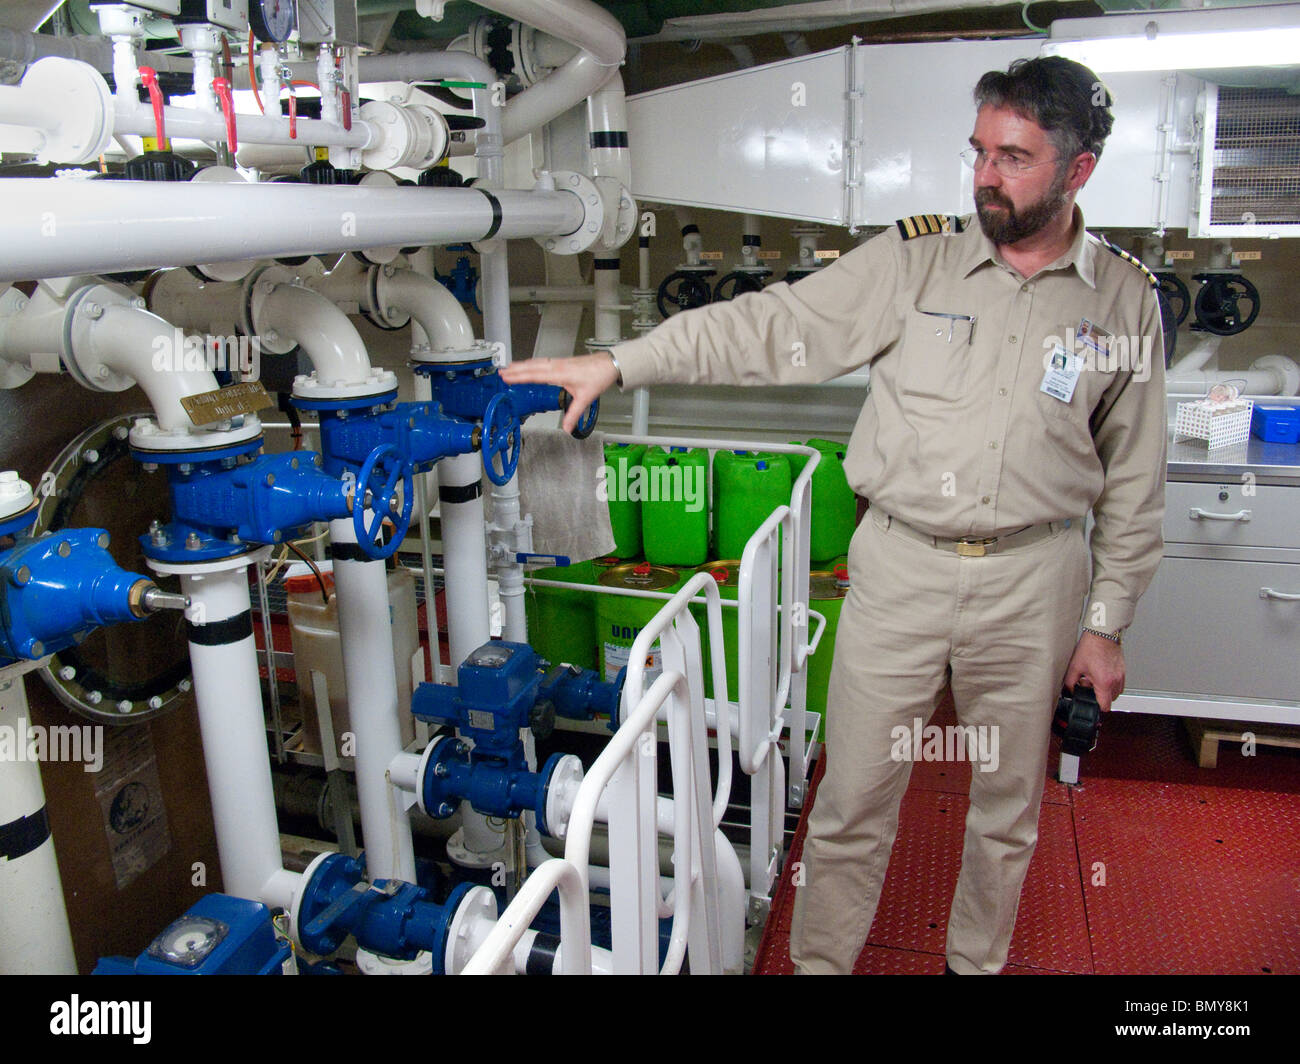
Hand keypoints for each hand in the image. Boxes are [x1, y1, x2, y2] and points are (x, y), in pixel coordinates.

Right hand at [498, 352, 619, 434]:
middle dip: (515, 369)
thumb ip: (573, 414)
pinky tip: (529, 365)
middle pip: (531, 366)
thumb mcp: (585, 399)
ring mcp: (559, 362)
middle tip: (501, 371)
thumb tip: (567, 428)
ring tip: (510, 367)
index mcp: (560, 373)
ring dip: (522, 364)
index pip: (534, 375)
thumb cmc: (598, 376)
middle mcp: (557, 366)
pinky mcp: (562, 362)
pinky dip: (532, 363)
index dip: (519, 376)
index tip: (507, 377)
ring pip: (536, 362)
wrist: (608, 364)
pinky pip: (542, 361)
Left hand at [1061, 631, 1124, 710]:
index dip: (1097, 707)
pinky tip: (1101, 674)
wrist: (1102, 634)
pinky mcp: (1122, 670)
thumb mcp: (1075, 666)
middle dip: (1100, 697)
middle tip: (1090, 687)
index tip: (1091, 703)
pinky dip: (1111, 683)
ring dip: (1106, 690)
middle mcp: (1115, 680)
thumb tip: (1069, 690)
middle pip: (1111, 700)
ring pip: (1116, 692)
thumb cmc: (1091, 647)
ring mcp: (1121, 675)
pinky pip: (1119, 683)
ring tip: (1095, 679)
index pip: (1105, 706)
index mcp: (1104, 682)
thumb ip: (1070, 682)